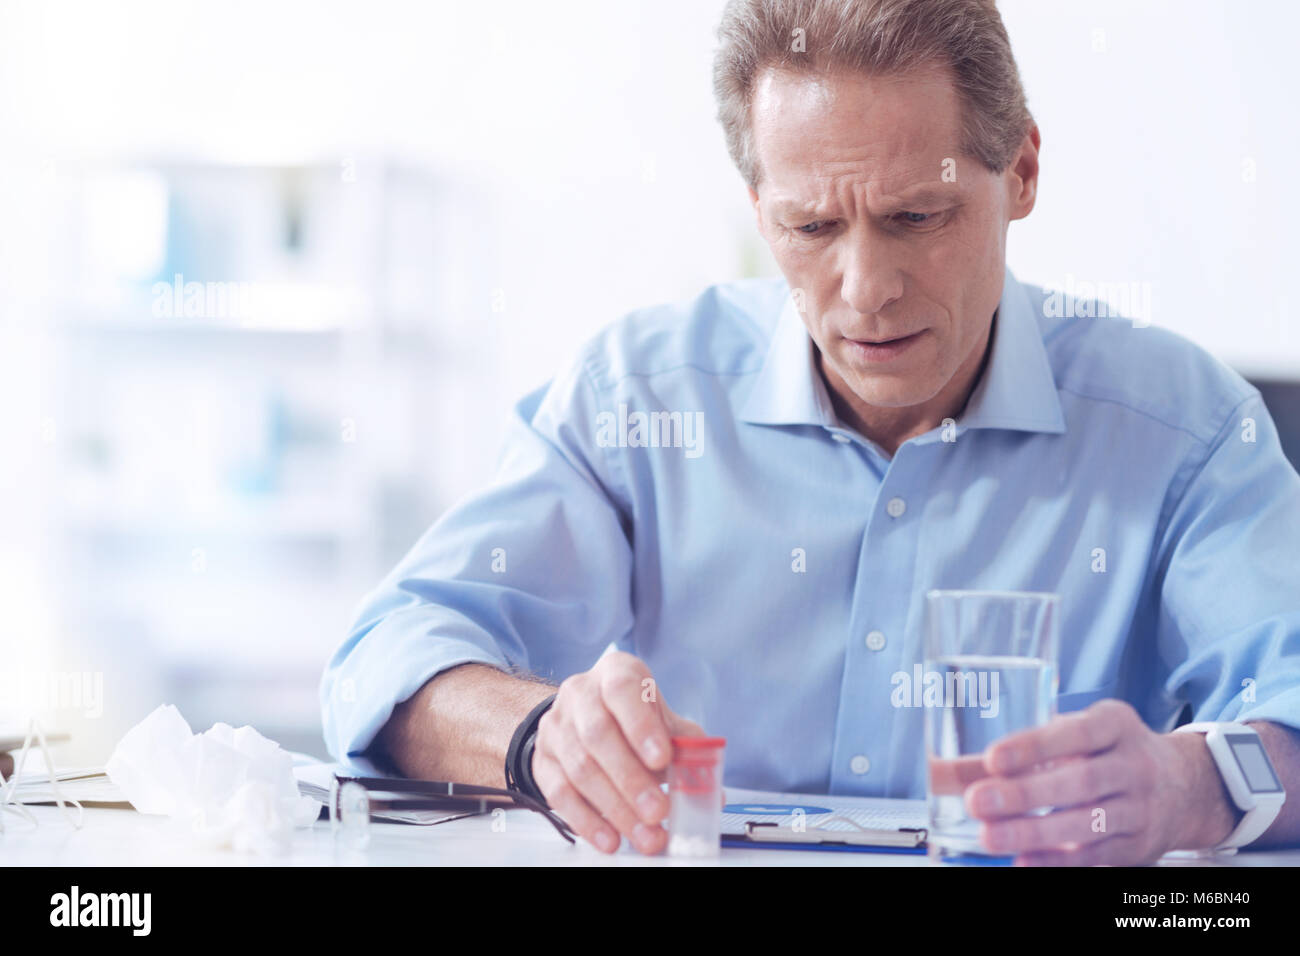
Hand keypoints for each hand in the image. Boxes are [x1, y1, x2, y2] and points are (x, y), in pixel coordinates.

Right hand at [531, 651, 704, 854]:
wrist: (583, 714)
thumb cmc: (631, 715)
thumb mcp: (661, 718)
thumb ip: (686, 746)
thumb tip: (712, 787)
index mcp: (615, 674)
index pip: (623, 691)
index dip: (641, 726)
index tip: (662, 759)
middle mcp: (580, 694)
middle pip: (598, 736)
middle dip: (630, 779)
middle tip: (658, 811)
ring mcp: (556, 727)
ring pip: (579, 769)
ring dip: (615, 808)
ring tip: (645, 835)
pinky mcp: (542, 760)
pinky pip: (559, 794)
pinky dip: (587, 821)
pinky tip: (611, 838)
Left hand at [961, 699, 1236, 864]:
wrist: (1182, 786)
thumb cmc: (1104, 752)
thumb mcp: (1071, 735)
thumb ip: (1012, 752)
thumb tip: (938, 772)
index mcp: (1114, 724)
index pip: (1076, 733)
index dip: (1035, 746)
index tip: (993, 758)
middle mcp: (1133, 764)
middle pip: (1080, 782)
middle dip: (1026, 795)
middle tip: (978, 801)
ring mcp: (1140, 807)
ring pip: (1088, 822)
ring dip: (1035, 832)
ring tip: (989, 835)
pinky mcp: (1138, 845)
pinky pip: (1097, 856)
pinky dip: (1058, 861)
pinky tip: (1023, 862)